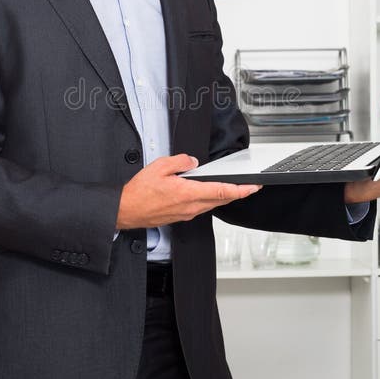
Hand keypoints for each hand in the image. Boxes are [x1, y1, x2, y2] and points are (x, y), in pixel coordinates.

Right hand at [116, 154, 261, 229]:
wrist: (127, 210)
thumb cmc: (139, 192)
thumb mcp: (159, 166)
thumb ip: (180, 161)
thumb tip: (192, 161)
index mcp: (188, 193)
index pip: (221, 191)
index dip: (241, 190)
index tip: (252, 187)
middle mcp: (190, 206)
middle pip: (221, 200)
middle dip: (237, 193)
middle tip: (249, 186)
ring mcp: (186, 214)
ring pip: (212, 205)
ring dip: (223, 197)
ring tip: (232, 188)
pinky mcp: (181, 217)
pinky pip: (201, 208)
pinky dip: (209, 200)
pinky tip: (207, 193)